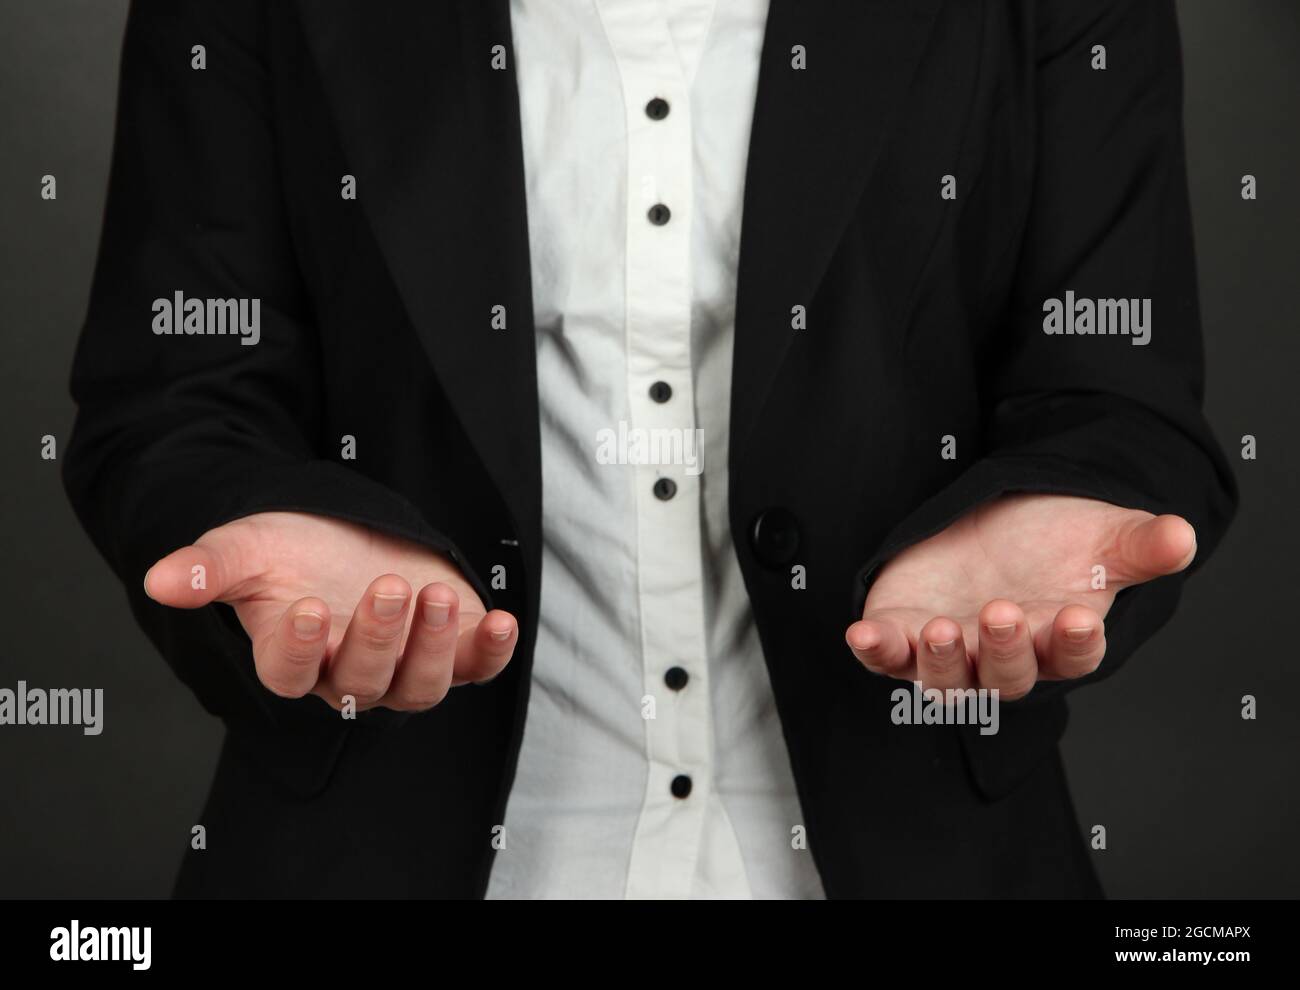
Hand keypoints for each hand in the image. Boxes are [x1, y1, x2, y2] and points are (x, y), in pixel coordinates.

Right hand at [143, 511, 517, 711]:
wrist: (346, 535)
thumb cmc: (291, 548)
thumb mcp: (246, 546)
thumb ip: (208, 566)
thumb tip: (158, 579)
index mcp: (293, 655)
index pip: (288, 675)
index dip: (299, 650)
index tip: (307, 607)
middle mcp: (348, 673)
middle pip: (363, 681)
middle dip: (378, 636)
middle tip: (387, 585)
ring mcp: (404, 665)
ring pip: (420, 686)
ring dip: (435, 646)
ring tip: (439, 593)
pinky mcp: (452, 649)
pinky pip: (478, 667)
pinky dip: (494, 651)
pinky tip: (503, 620)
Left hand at [845, 494, 1195, 698]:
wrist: (995, 525)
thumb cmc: (1054, 542)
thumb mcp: (1102, 535)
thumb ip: (1140, 544)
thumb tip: (1182, 535)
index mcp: (1058, 641)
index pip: (1073, 656)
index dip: (1076, 642)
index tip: (1080, 616)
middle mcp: (1003, 659)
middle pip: (1007, 677)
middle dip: (1006, 650)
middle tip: (1004, 613)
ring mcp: (951, 654)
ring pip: (945, 681)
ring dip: (943, 661)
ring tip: (945, 628)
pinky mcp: (903, 638)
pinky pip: (885, 658)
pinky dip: (874, 652)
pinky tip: (861, 635)